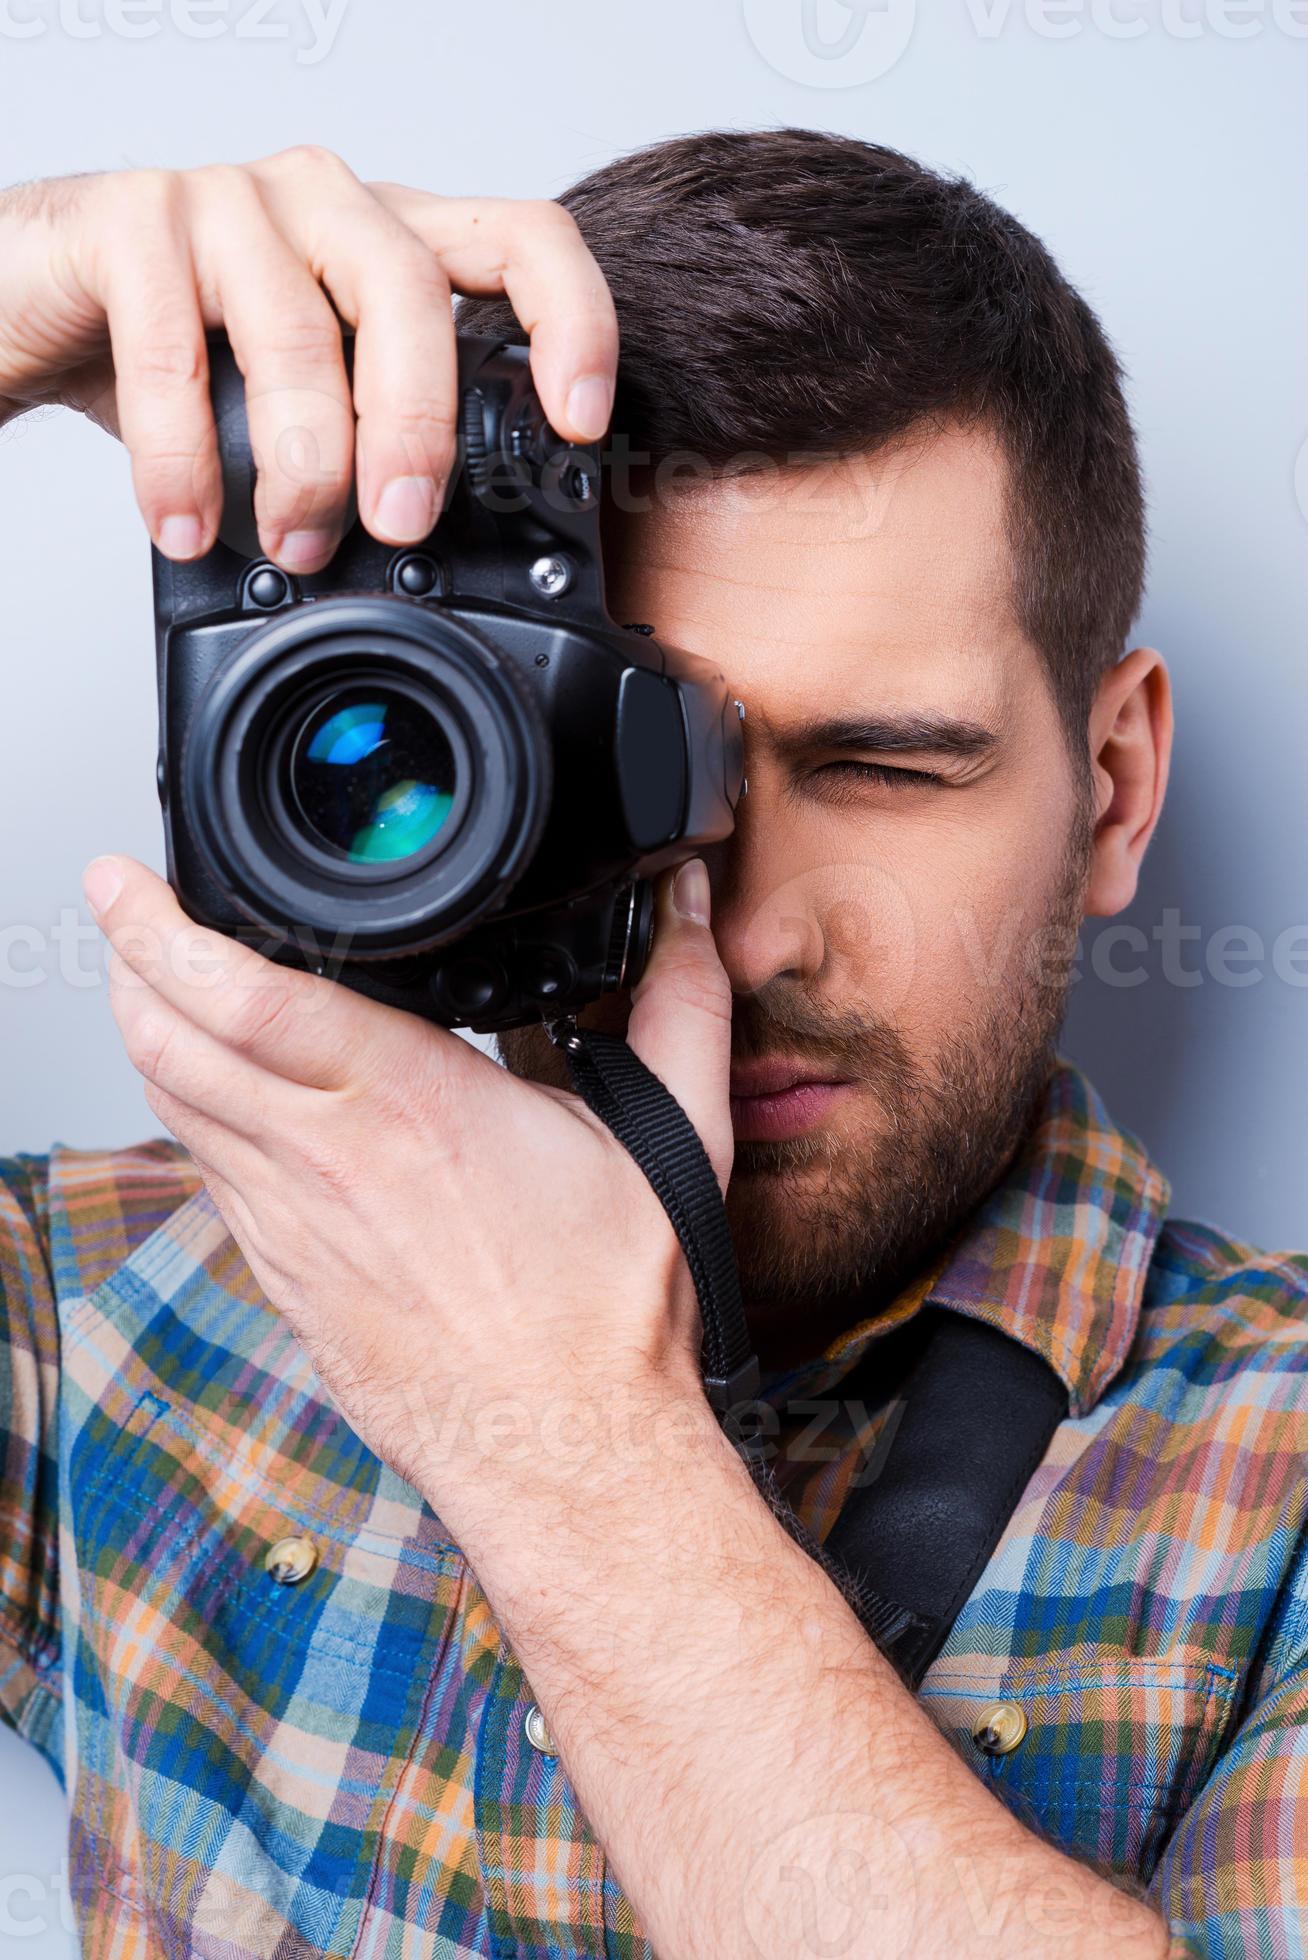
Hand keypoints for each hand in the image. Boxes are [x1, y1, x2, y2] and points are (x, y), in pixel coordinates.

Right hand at [0, 149, 616, 569]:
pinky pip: (173, 349)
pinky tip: (188, 523)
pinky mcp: (133, 220)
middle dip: (417, 428)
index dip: (571, 324)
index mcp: (389, 242)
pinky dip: (184, 457)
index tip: (579, 422)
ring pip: (300, 332)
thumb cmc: (183, 353)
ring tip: (292, 544)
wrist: (34, 308)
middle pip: (412, 296)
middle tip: (400, 524)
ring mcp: (229, 200)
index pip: (522, 242)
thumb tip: (439, 555)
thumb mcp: (305, 399)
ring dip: (303, 463)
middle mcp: (323, 204)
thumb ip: (374, 440)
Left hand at [85, 852, 730, 1536]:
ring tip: (149, 976)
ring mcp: (290, 1223)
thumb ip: (678, 1003)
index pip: (245, 995)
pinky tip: (214, 1090)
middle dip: (126, 959)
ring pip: (172, 1105)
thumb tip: (690, 911)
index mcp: (409, 1101)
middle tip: (120, 905)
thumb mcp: (667, 1136)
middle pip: (169, 1041)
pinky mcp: (283, 1275)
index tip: (125, 880)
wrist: (564, 1448)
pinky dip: (189, 1110)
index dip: (161, 928)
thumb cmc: (606, 1309)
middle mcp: (325, 1157)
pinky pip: (208, 1171)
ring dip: (145, 1030)